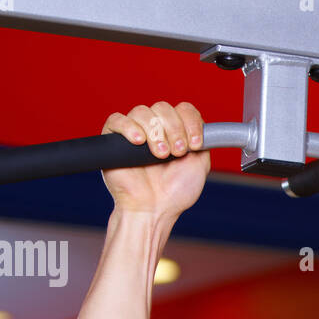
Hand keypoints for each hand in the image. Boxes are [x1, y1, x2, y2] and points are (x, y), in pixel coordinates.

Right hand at [101, 101, 209, 215]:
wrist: (154, 210)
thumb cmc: (174, 193)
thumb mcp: (200, 164)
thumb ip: (205, 140)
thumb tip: (204, 125)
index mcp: (175, 131)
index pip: (183, 109)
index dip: (190, 122)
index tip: (194, 144)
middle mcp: (155, 129)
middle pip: (163, 107)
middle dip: (174, 129)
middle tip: (176, 153)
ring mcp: (134, 132)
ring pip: (142, 112)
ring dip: (155, 132)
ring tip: (159, 155)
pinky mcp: (113, 140)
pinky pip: (117, 120)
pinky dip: (129, 127)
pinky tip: (139, 142)